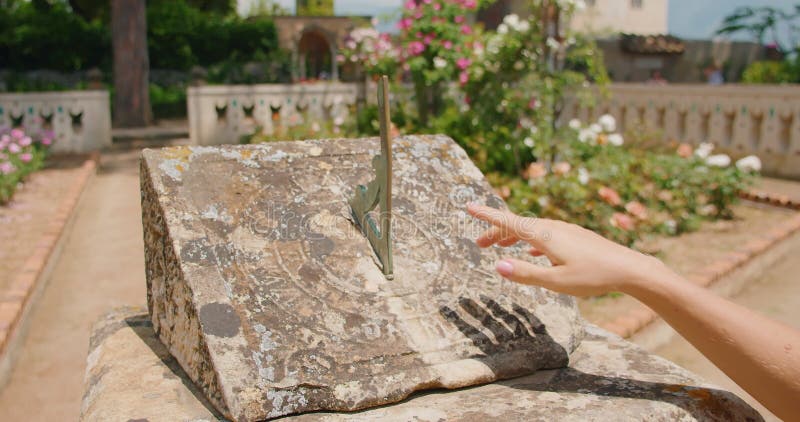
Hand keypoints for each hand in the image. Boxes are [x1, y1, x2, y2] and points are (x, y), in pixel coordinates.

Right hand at [467, 203, 670, 295]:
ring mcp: (565, 231)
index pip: (508, 222)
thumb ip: (526, 274)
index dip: (487, 215)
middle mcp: (552, 228)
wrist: (629, 269)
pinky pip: (543, 235)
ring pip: (531, 229)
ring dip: (512, 236)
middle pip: (517, 225)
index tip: (468, 206)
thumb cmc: (593, 277)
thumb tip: (497, 266)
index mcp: (544, 236)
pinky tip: (531, 252)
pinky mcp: (574, 237)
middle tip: (479, 245)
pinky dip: (529, 240)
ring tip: (500, 246)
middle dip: (496, 232)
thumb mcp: (556, 282)